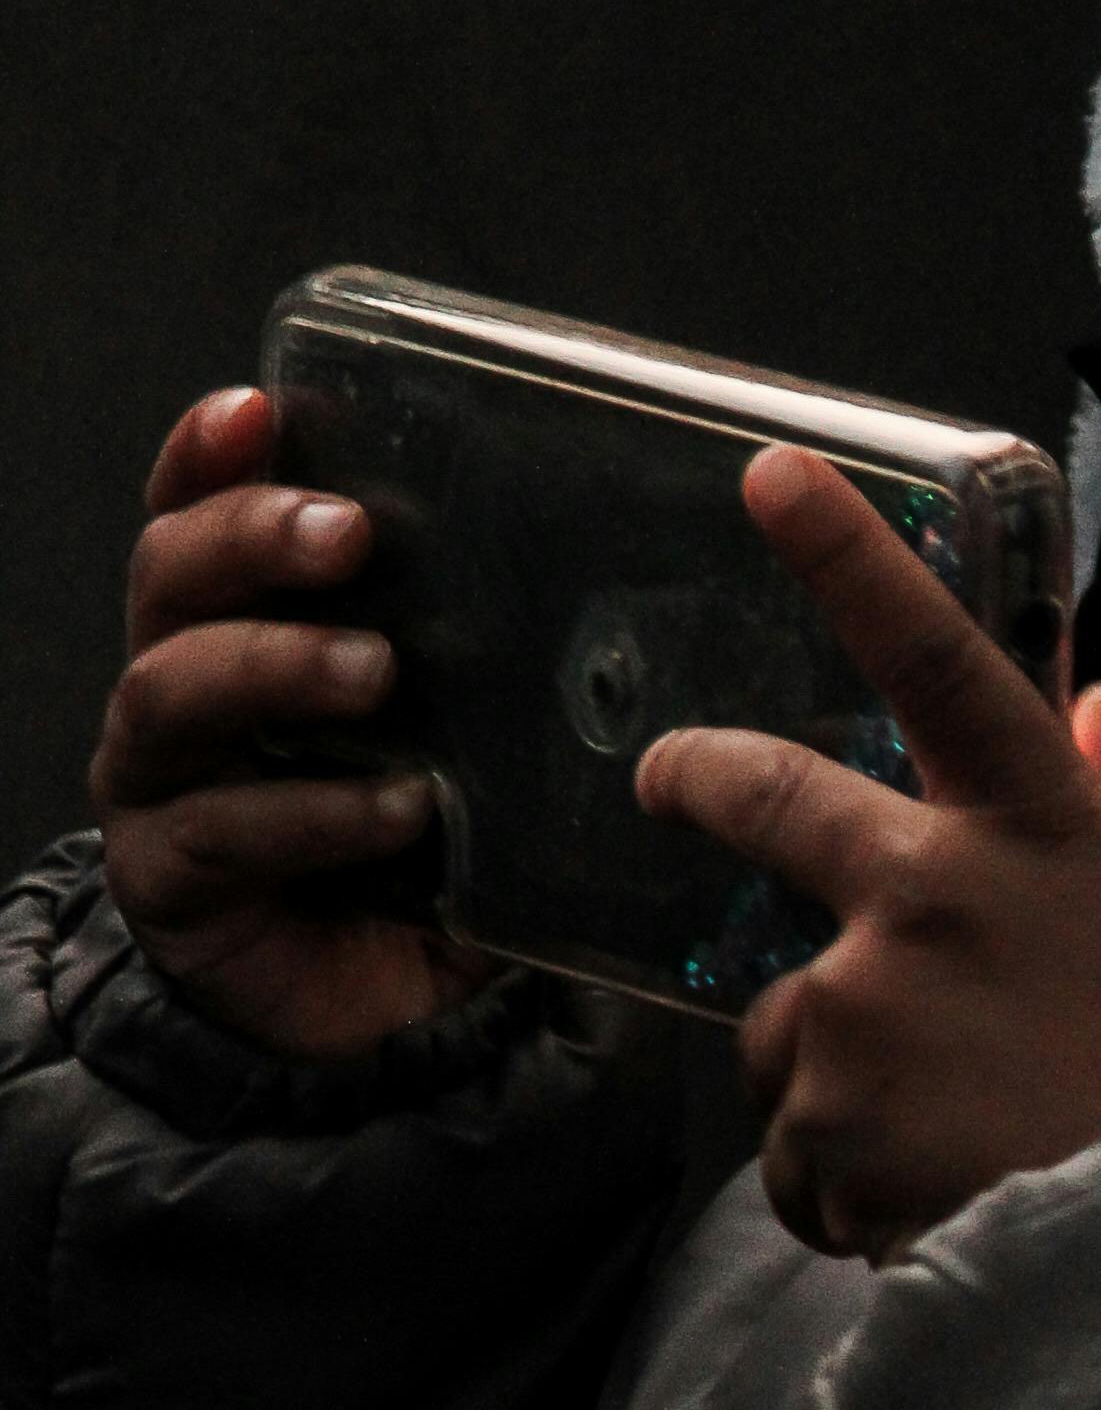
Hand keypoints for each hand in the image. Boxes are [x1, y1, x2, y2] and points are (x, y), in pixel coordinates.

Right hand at [92, 388, 497, 1055]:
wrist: (362, 1000)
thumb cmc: (405, 839)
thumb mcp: (452, 735)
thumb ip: (484, 665)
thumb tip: (631, 599)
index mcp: (233, 627)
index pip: (196, 514)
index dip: (211, 458)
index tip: (259, 410)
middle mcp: (179, 688)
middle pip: (171, 579)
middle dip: (250, 537)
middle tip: (346, 535)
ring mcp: (160, 782)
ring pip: (171, 692)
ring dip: (276, 665)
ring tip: (376, 674)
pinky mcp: (171, 879)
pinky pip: (221, 831)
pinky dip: (311, 813)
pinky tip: (397, 810)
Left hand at [639, 445, 1100, 1258]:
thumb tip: (1099, 702)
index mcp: (1038, 833)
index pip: (939, 664)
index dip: (850, 561)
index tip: (768, 472)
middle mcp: (933, 889)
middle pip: (765, 795)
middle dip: (698, 777)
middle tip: (669, 779)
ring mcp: (863, 1001)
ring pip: (787, 1026)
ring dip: (837, 1080)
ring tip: (955, 1145)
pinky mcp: (817, 1117)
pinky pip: (796, 1153)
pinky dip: (845, 1188)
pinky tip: (937, 1208)